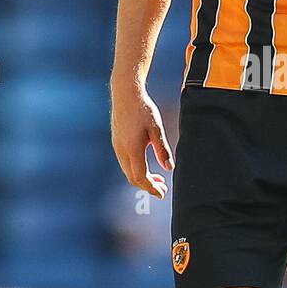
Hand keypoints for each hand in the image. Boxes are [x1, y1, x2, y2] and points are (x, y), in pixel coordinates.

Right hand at [110, 78, 172, 197]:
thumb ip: (162, 150)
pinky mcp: (117, 142)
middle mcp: (122, 151)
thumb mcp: (156, 129)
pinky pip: (125, 163)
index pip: (141, 177)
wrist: (125, 94)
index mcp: (133, 149)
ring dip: (142, 178)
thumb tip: (169, 168)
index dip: (151, 188)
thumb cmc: (143, 109)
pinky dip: (136, 169)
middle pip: (133, 178)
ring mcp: (117, 147)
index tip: (162, 193)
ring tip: (158, 178)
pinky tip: (147, 165)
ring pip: (128, 171)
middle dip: (148, 186)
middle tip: (163, 188)